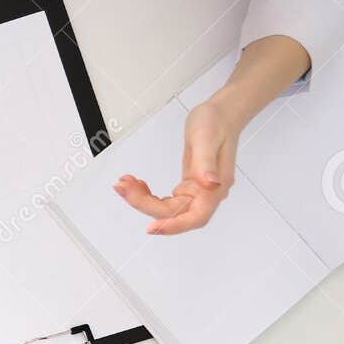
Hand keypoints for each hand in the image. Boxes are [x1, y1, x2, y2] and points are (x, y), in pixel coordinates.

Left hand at [113, 99, 238, 234]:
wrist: (220, 115)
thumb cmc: (216, 123)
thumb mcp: (206, 138)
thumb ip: (206, 162)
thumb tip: (210, 184)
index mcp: (215, 187)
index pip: (196, 217)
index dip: (174, 225)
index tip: (152, 228)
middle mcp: (207, 194)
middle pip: (173, 213)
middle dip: (145, 204)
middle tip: (123, 188)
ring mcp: (197, 192)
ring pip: (166, 208)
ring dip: (143, 200)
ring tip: (125, 184)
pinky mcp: (188, 187)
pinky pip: (165, 200)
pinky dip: (147, 195)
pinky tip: (137, 184)